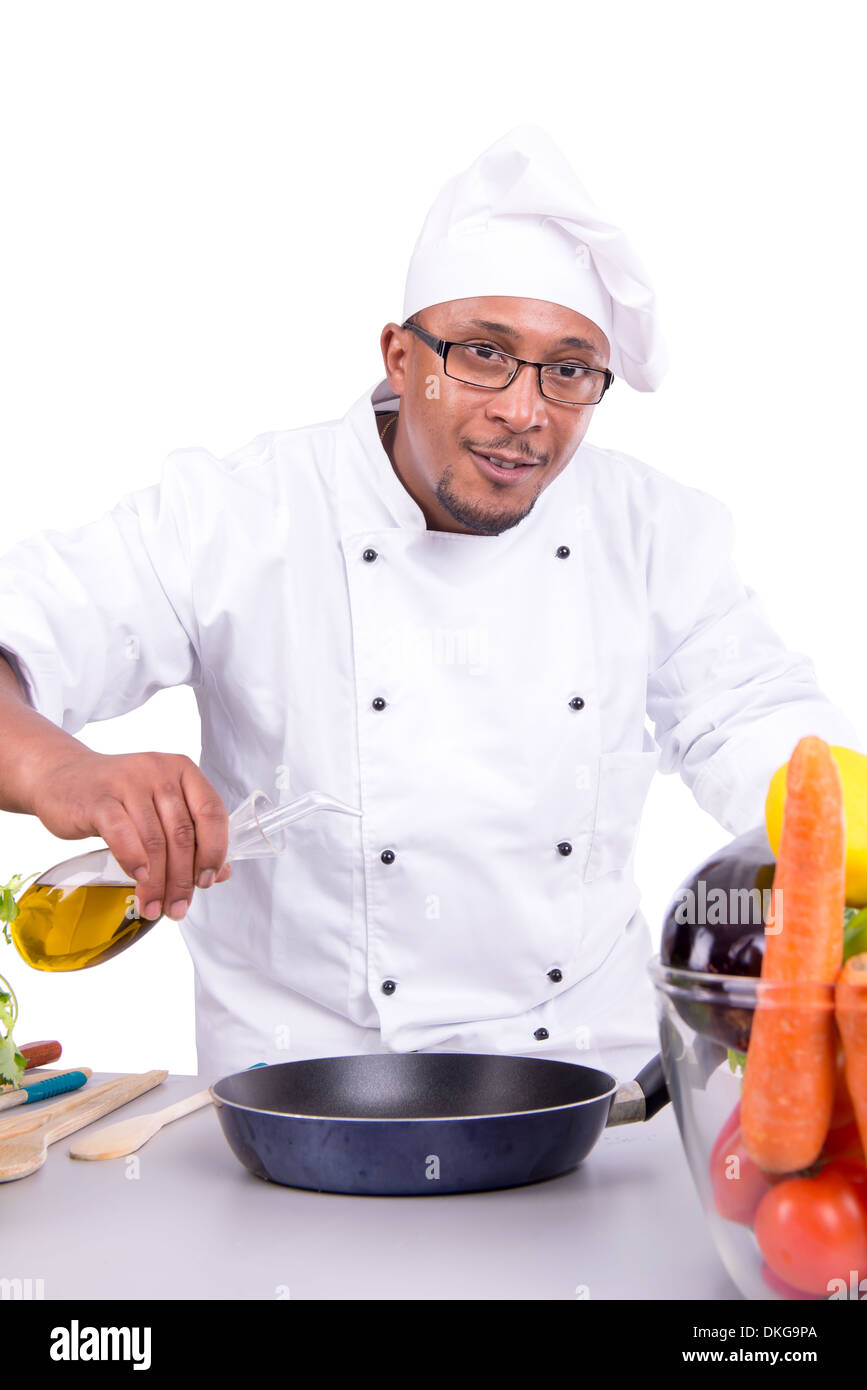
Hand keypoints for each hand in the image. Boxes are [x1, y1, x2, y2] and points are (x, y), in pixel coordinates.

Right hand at [28, 748, 231, 920]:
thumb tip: (219, 873)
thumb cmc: (117, 798)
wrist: (62, 779)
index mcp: (183, 770)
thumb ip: (191, 835)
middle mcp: (159, 771)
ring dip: (156, 882)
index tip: (207, 881)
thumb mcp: (158, 809)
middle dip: (182, 879)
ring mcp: (128, 781)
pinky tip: (138, 880)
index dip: (214, 850)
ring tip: (153, 907)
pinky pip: (122, 834)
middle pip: (182, 834)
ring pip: (153, 841)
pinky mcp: (99, 799)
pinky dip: (134, 861)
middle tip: (178, 908)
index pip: (212, 812)